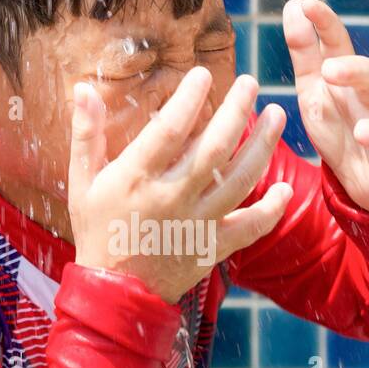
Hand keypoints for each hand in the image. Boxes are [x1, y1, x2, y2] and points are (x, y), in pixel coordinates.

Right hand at [69, 67, 291, 305]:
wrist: (114, 294)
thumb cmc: (96, 230)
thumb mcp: (82, 181)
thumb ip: (85, 133)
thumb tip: (85, 88)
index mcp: (136, 178)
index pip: (169, 130)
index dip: (188, 99)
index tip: (203, 74)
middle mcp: (171, 198)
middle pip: (213, 148)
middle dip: (236, 111)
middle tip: (251, 83)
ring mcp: (197, 224)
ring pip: (239, 180)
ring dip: (262, 146)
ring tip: (277, 115)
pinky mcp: (213, 247)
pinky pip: (250, 227)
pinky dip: (272, 209)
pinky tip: (286, 187)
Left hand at [284, 0, 368, 215]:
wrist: (366, 180)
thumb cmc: (338, 124)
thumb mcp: (314, 90)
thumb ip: (306, 53)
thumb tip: (294, 6)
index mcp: (346, 85)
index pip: (338, 47)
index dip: (325, 23)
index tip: (304, 1)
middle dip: (353, 72)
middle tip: (330, 70)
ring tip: (362, 134)